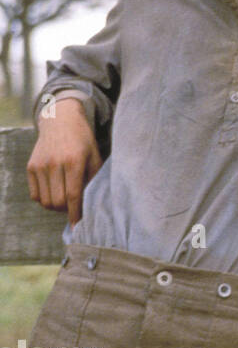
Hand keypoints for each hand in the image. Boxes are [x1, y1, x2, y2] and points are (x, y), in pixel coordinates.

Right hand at [26, 97, 101, 227]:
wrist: (61, 121)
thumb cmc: (83, 141)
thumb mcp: (95, 157)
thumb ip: (95, 179)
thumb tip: (95, 205)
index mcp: (74, 161)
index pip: (73, 195)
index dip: (76, 213)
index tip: (79, 226)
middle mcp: (54, 163)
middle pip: (57, 201)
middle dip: (67, 211)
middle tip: (74, 208)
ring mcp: (40, 165)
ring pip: (45, 201)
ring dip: (56, 207)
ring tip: (66, 200)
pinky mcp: (30, 167)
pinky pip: (35, 194)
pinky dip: (45, 200)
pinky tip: (55, 193)